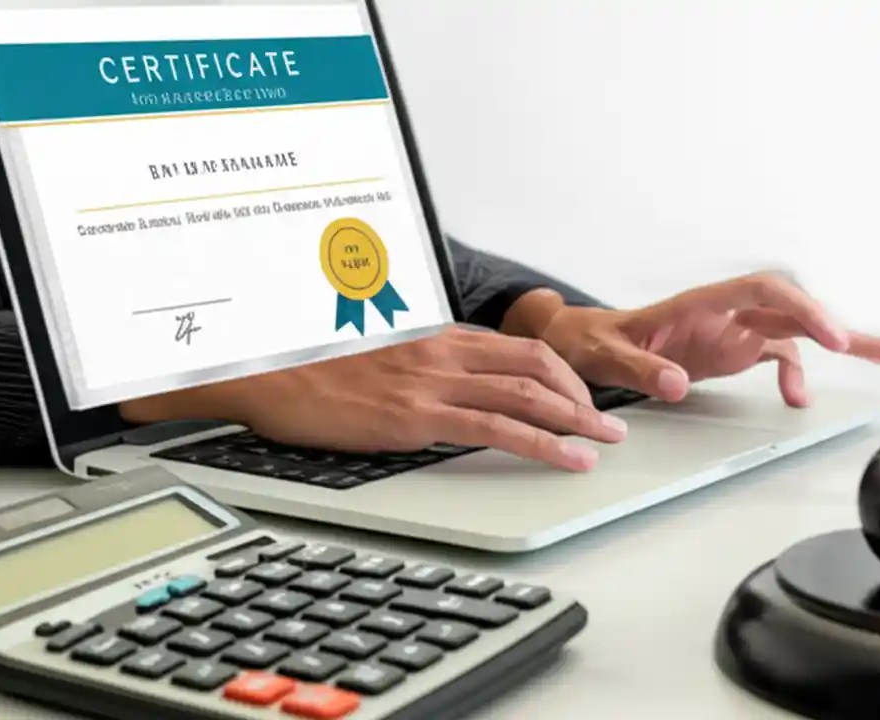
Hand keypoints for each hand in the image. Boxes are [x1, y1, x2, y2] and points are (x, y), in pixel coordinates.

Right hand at [120, 326, 627, 470]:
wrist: (269, 370)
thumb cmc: (317, 368)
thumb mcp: (382, 359)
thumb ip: (422, 369)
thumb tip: (451, 393)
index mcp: (438, 336)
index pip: (520, 348)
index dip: (562, 374)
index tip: (581, 399)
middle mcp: (444, 351)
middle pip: (537, 365)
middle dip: (583, 396)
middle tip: (610, 424)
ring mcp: (433, 381)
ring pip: (527, 394)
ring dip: (577, 419)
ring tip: (606, 442)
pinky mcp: (417, 414)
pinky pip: (495, 427)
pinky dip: (543, 443)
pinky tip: (567, 459)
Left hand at [506, 274, 879, 406]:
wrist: (580, 343)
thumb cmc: (592, 341)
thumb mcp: (606, 354)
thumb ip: (639, 367)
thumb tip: (676, 384)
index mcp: (699, 302)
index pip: (763, 290)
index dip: (800, 308)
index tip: (828, 338)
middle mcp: (724, 311)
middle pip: (793, 307)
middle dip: (840, 324)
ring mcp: (731, 329)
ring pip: (795, 330)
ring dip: (839, 342)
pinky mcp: (731, 349)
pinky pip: (777, 356)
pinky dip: (795, 375)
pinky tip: (797, 401)